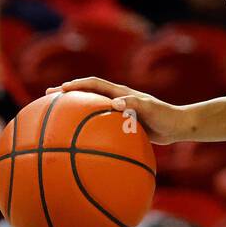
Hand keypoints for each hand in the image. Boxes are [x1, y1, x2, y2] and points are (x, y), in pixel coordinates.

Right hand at [45, 77, 187, 144]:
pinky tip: (79, 141)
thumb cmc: (165, 116)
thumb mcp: (150, 109)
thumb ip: (134, 104)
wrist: (178, 126)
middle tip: (47, 98)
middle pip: (87, 93)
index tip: (59, 90)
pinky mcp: (122, 122)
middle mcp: (117, 98)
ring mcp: (119, 110)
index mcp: (121, 92)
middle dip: (67, 94)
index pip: (94, 84)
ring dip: (74, 110)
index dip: (76, 85)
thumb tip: (114, 104)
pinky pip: (99, 123)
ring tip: (55, 118)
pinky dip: (88, 128)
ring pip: (91, 108)